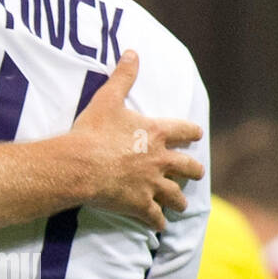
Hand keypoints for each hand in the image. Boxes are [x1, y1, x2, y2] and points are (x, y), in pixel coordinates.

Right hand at [72, 50, 204, 231]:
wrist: (80, 165)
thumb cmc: (93, 131)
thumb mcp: (107, 99)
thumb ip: (123, 76)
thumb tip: (132, 51)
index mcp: (156, 134)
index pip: (186, 132)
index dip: (192, 133)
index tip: (197, 134)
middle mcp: (161, 161)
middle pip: (188, 168)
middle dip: (193, 171)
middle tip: (195, 173)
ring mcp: (152, 185)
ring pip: (176, 196)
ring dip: (179, 200)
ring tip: (180, 205)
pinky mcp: (140, 205)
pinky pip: (155, 218)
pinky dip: (158, 222)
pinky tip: (159, 226)